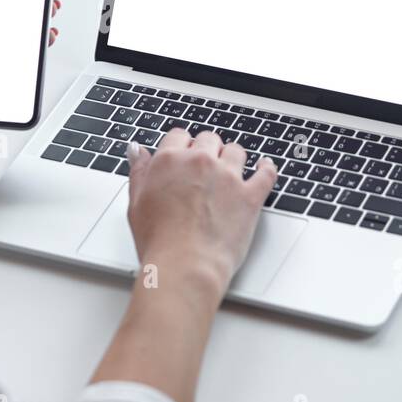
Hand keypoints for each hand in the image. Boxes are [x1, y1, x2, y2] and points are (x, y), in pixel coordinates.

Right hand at [126, 128, 276, 301]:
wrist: (184, 265)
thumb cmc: (158, 241)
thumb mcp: (135, 203)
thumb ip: (139, 171)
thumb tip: (137, 151)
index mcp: (170, 160)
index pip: (179, 136)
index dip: (181, 146)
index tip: (184, 155)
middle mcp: (200, 162)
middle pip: (208, 140)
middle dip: (207, 151)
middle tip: (204, 169)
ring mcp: (228, 177)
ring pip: (235, 151)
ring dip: (232, 158)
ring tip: (229, 172)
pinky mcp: (250, 195)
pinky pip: (266, 172)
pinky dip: (266, 168)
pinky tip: (263, 167)